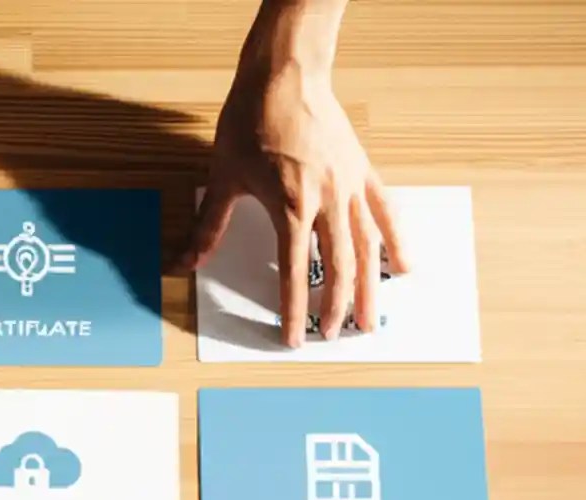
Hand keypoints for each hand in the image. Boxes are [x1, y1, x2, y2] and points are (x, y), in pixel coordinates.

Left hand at [185, 0, 406, 347]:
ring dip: (368, 288)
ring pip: (367, 247)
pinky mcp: (364, 172)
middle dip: (335, 306)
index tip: (294, 338)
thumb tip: (183, 261)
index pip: (294, 271)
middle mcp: (327, 200)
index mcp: (291, 206)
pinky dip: (395, 242)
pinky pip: (386, 213)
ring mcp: (350, 186)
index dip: (294, 309)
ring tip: (368, 320)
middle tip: (332, 335)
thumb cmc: (252, 119)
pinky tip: (402, 268)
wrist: (285, 75)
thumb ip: (209, 225)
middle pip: (338, 266)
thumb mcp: (222, 176)